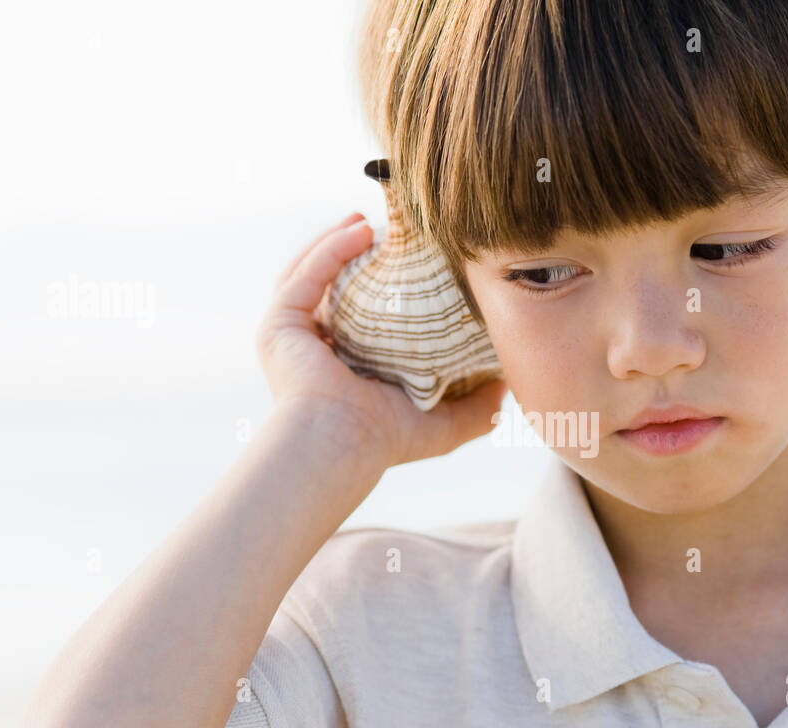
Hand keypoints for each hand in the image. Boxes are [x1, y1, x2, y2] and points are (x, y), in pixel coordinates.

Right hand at [256, 212, 507, 466]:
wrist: (342, 447)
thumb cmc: (384, 442)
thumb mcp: (443, 425)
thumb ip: (476, 408)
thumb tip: (508, 385)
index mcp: (345, 367)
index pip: (359, 314)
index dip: (381, 284)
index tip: (413, 259)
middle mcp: (313, 350)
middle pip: (330, 287)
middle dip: (353, 253)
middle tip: (389, 229)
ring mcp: (291, 337)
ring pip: (310, 274)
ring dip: (337, 241)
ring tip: (369, 219)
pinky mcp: (279, 326)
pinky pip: (305, 275)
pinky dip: (329, 249)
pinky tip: (360, 229)